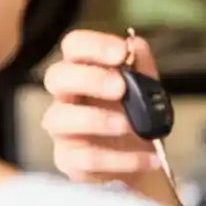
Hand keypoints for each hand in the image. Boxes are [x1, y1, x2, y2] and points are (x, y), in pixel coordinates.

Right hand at [41, 29, 175, 202]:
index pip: (74, 45)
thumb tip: (135, 45)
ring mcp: (63, 130)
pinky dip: (122, 159)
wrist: (143, 161)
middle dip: (89, 79)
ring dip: (96, 119)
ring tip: (130, 126)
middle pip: (57, 77)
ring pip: (59, 118)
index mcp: (84, 70)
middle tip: (120, 87)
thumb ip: (141, 65)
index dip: (94, 45)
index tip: (122, 53)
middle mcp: (66, 97)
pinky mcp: (69, 160)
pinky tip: (149, 158)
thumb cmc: (137, 116)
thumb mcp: (146, 88)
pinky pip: (85, 158)